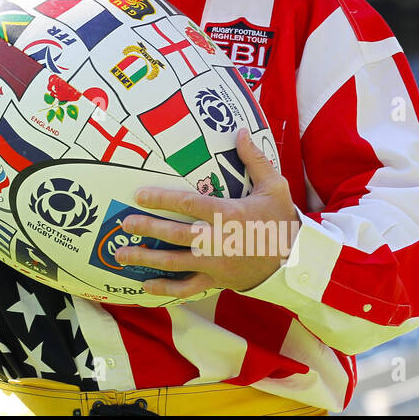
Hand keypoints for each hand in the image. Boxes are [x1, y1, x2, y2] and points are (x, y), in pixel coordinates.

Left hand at [114, 128, 301, 297]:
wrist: (297, 260)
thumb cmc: (282, 220)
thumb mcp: (275, 187)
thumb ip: (255, 159)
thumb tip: (241, 131)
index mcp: (228, 214)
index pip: (187, 204)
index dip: (161, 199)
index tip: (139, 195)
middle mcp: (217, 240)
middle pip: (174, 234)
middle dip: (147, 228)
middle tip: (124, 224)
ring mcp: (215, 264)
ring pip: (174, 263)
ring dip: (146, 259)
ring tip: (121, 255)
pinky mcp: (217, 281)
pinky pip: (187, 288)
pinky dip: (165, 288)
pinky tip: (145, 285)